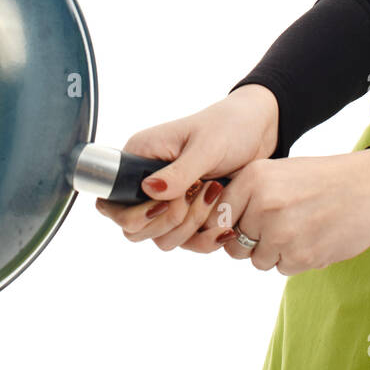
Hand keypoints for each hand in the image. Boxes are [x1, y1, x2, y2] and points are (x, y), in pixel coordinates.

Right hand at [94, 85, 278, 248]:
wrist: (258, 132)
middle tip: (199, 194)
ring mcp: (167, 202)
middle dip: (169, 221)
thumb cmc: (229, 127)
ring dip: (191, 227)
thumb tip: (150, 191)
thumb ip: (179, 172)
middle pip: (134, 229)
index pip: (111, 201)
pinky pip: (186, 242)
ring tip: (216, 195)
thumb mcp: (206, 146)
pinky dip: (205, 239)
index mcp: (139, 157)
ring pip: (162, 238)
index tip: (165, 204)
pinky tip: (225, 225)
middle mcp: (148, 183)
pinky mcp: (188, 215)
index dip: (132, 214)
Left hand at [185, 148, 369, 274]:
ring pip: (257, 259)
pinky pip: (282, 268)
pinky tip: (313, 237)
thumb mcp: (277, 173)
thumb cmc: (320, 180)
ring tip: (300, 228)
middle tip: (277, 226)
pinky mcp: (301, 255)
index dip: (225, 226)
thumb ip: (245, 196)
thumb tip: (213, 232)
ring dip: (274, 252)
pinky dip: (294, 258)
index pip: (217, 216)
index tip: (239, 225)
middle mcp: (263, 204)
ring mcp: (282, 232)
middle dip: (251, 241)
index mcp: (254, 178)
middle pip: (234, 243)